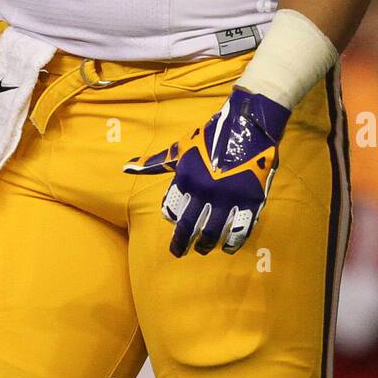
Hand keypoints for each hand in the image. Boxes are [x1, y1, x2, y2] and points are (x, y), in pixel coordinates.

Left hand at [124, 88, 288, 256]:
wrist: (248, 125)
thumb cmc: (210, 136)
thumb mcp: (180, 148)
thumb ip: (155, 163)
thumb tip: (127, 168)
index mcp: (185, 178)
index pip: (170, 211)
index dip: (171, 218)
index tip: (174, 224)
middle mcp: (204, 191)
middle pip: (188, 228)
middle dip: (181, 244)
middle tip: (178, 253)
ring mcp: (228, 197)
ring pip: (213, 233)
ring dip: (206, 245)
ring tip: (203, 249)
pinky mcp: (251, 200)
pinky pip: (240, 230)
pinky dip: (233, 243)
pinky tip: (228, 247)